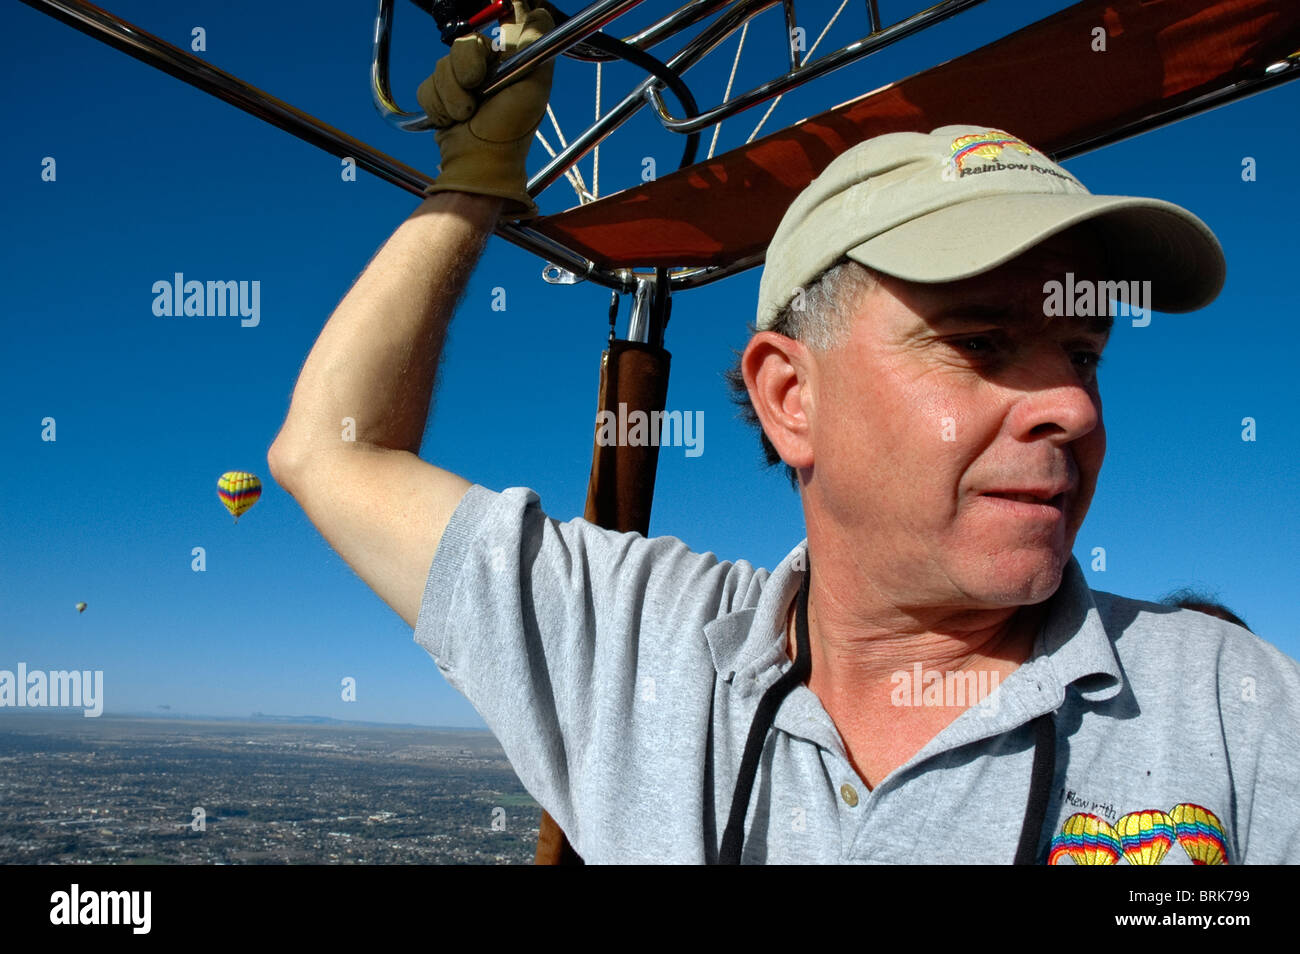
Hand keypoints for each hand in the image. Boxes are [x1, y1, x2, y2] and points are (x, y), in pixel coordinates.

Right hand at [417, 1, 555, 218]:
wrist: (478, 163)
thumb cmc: (510, 131)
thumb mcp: (532, 86)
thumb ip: (535, 46)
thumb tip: (540, 11)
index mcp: (512, 60)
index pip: (507, 19)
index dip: (506, 6)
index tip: (505, 0)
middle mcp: (488, 66)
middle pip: (463, 44)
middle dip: (465, 71)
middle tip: (476, 92)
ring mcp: (462, 79)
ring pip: (442, 65)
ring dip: (453, 96)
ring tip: (466, 115)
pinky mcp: (441, 94)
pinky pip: (428, 86)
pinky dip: (439, 106)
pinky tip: (454, 120)